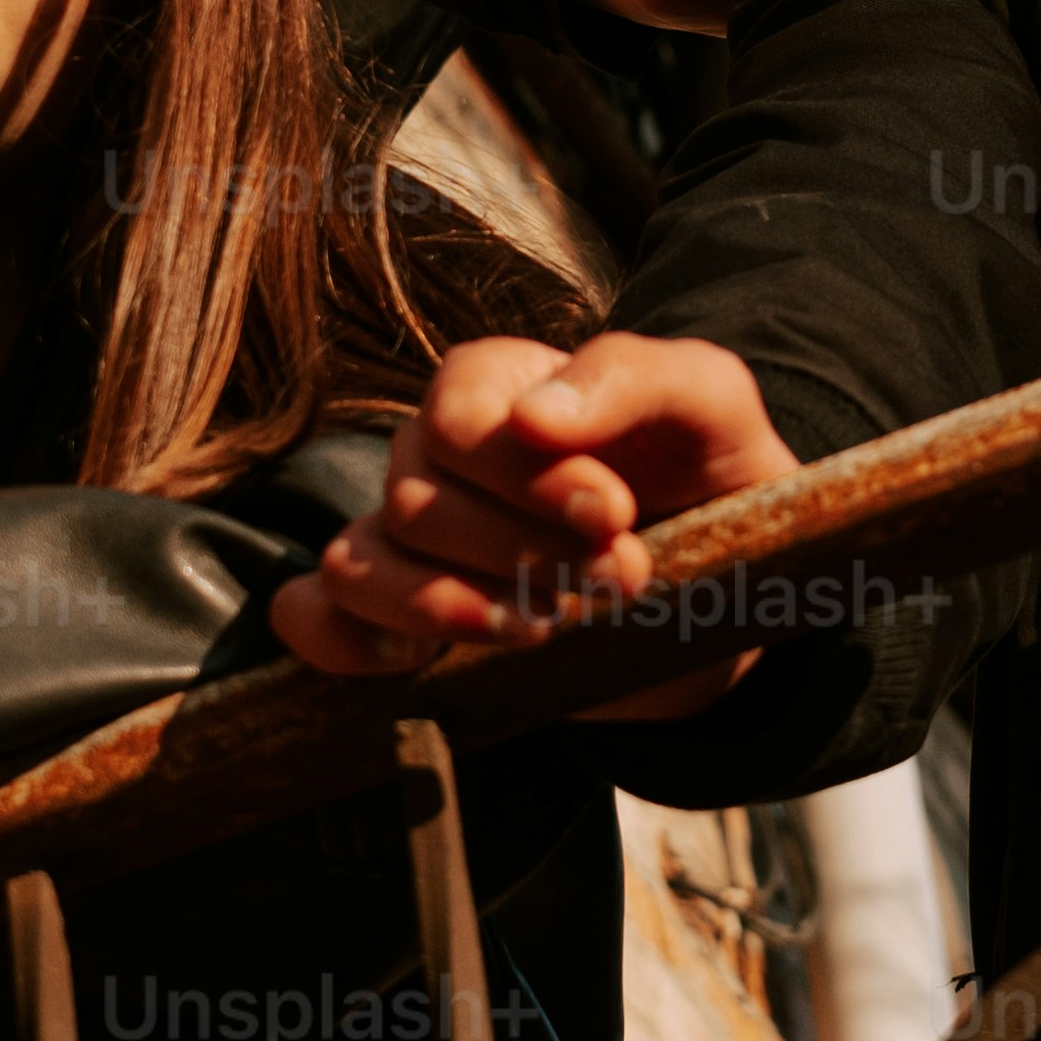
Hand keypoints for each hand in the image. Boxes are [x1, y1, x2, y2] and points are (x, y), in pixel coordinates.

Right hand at [277, 331, 795, 709]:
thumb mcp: (708, 403)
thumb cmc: (710, 474)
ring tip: (550, 628)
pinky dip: (346, 643)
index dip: (525, 475)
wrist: (728, 588)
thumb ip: (632, 377)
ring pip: (360, 564)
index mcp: (495, 387)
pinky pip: (312, 619)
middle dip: (523, 555)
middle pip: (415, 500)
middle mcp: (433, 457)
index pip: (454, 418)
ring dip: (454, 608)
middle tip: (621, 580)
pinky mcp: (395, 623)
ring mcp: (407, 542)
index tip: (613, 514)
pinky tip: (420, 663)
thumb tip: (536, 417)